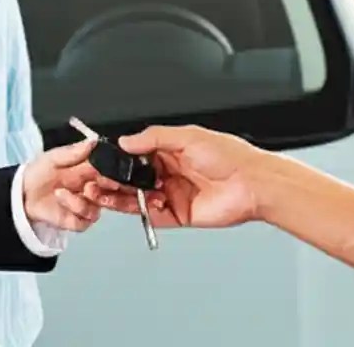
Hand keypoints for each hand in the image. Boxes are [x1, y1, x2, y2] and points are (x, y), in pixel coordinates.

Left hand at [21, 139, 106, 231]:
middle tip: (88, 187)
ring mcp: (86, 206)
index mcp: (91, 171)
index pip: (111, 174)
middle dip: (102, 192)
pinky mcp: (77, 221)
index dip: (114, 175)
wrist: (22, 192)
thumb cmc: (39, 172)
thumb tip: (95, 142)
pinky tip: (61, 199)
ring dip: (81, 202)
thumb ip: (74, 152)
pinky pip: (84, 221)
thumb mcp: (54, 157)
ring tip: (61, 192)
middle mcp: (92, 190)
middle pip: (110, 196)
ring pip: (96, 210)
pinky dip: (73, 211)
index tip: (110, 173)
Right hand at [93, 125, 268, 228]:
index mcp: (172, 151)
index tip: (105, 162)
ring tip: (107, 194)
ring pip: (139, 198)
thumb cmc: (232, 157)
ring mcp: (173, 194)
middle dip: (116, 180)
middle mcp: (171, 173)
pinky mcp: (179, 215)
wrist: (252, 185)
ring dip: (121, 197)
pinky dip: (141, 212)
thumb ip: (155, 138)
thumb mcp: (189, 136)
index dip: (121, 160)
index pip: (138, 156)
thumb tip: (127, 140)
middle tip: (100, 180)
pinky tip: (134, 205)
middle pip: (135, 179)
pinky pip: (153, 216)